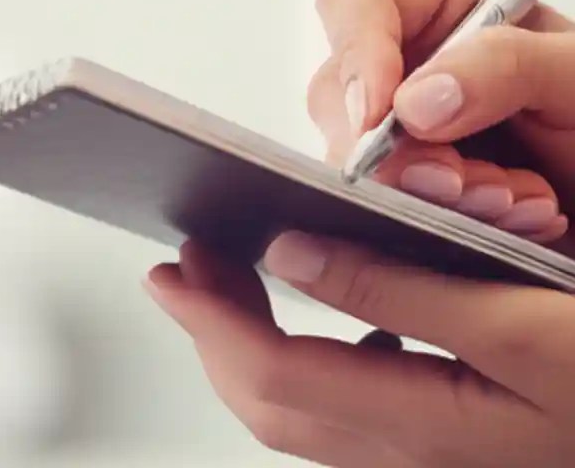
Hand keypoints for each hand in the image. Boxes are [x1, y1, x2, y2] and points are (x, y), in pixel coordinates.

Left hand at [146, 236, 574, 467]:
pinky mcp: (449, 443)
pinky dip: (313, 360)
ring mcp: (431, 457)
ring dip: (253, 345)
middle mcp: (416, 456)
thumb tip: (292, 253)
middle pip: (271, 404)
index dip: (209, 322)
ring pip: (303, 413)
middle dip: (214, 333)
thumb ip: (401, 289)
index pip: (272, 378)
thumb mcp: (528, 320)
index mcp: (428, 426)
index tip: (172, 270)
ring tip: (235, 279)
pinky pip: (351, 410)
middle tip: (188, 264)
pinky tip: (335, 316)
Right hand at [309, 0, 574, 240]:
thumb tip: (412, 102)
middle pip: (342, 92)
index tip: (381, 116)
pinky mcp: (415, 183)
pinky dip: (444, 220)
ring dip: (429, 191)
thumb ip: (505, 65)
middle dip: (394, 149)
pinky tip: (506, 218)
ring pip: (358, 160)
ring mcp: (410, 127)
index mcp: (452, 3)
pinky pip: (391, 204)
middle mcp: (416, 61)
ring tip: (508, 200)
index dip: (355, 52)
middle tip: (453, 182)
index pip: (357, 0)